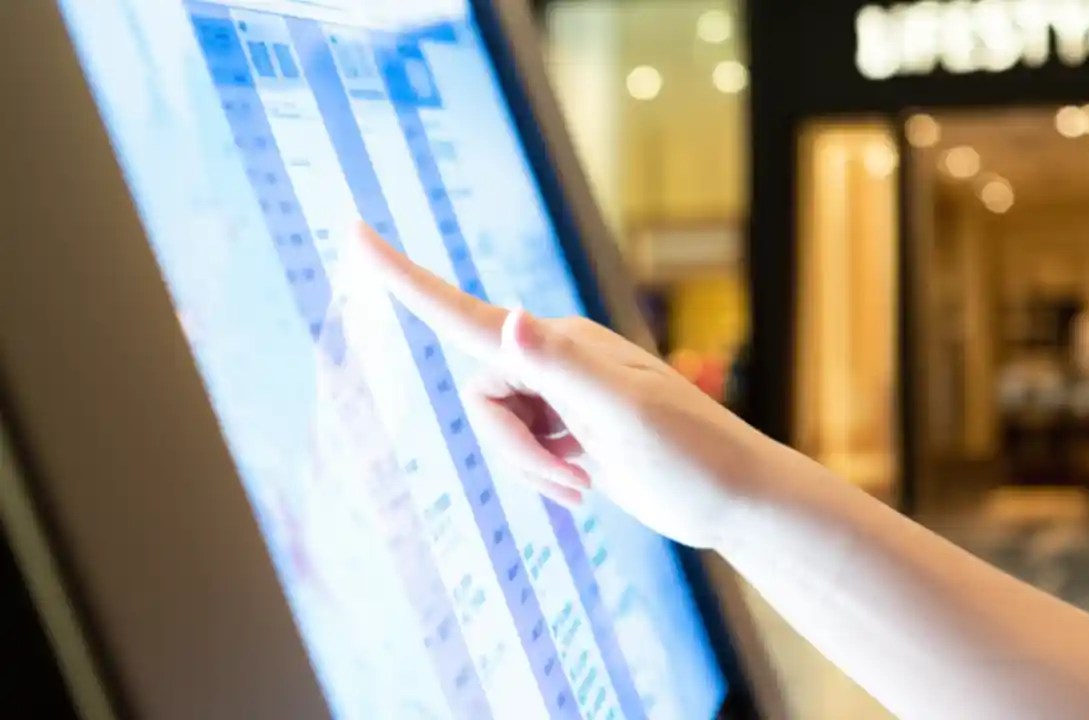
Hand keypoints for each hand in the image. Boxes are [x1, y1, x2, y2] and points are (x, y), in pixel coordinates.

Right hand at [350, 223, 773, 547]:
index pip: (467, 314)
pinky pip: (524, 449)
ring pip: (500, 429)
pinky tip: (588, 482)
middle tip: (573, 481)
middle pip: (482, 399)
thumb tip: (507, 320)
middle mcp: (556, 359)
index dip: (405, 280)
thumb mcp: (624, 414)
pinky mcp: (574, 428)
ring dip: (532, 469)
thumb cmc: (690, 454)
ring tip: (588, 485)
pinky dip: (544, 475)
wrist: (732, 498)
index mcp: (560, 343)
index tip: (354, 235)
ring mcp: (564, 394)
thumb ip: (561, 367)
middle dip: (513, 452)